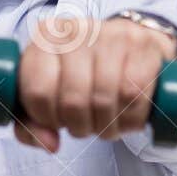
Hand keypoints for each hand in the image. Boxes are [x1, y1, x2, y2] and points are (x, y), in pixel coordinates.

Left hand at [14, 16, 176, 151]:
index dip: (47, 119)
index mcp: (44, 38)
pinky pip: (133, 94)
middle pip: (73, 100)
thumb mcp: (49, 93)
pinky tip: (128, 119)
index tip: (57, 121)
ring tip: (107, 126)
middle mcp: (75, 31)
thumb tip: (51, 144)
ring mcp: (111, 35)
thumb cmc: (84, 73)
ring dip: (107, 127)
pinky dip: (131, 118)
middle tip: (85, 128)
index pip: (38, 91)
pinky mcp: (142, 44)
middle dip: (80, 127)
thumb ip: (34, 125)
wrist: (131, 45)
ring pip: (104, 100)